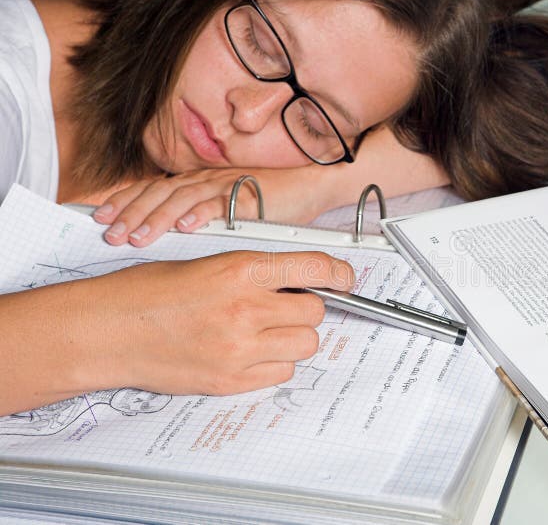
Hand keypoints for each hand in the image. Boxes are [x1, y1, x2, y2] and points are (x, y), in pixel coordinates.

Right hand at [0, 250, 354, 413]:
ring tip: (266, 330)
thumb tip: (293, 279)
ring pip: (304, 345)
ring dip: (293, 336)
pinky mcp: (230, 381)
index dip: (338, 273)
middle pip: (315, 311)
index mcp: (239, 270)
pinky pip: (281, 374)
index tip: (345, 278)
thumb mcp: (204, 263)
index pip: (314, 267)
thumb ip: (253, 272)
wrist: (106, 331)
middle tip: (288, 305)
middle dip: (308, 306)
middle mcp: (246, 309)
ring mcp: (239, 350)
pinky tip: (251, 352)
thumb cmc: (145, 292)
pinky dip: (275, 363)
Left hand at [93, 167, 329, 246]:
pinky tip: (186, 227)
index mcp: (198, 184)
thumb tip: (171, 237)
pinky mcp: (250, 196)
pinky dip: (202, 214)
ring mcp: (227, 187)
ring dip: (158, 218)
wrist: (309, 186)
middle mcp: (207, 181)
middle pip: (160, 194)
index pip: (153, 189)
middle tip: (111, 233)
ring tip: (139, 236)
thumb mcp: (226, 209)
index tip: (102, 217)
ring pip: (183, 199)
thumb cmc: (271, 202)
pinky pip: (222, 204)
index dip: (125, 201)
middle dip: (131, 214)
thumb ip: (200, 217)